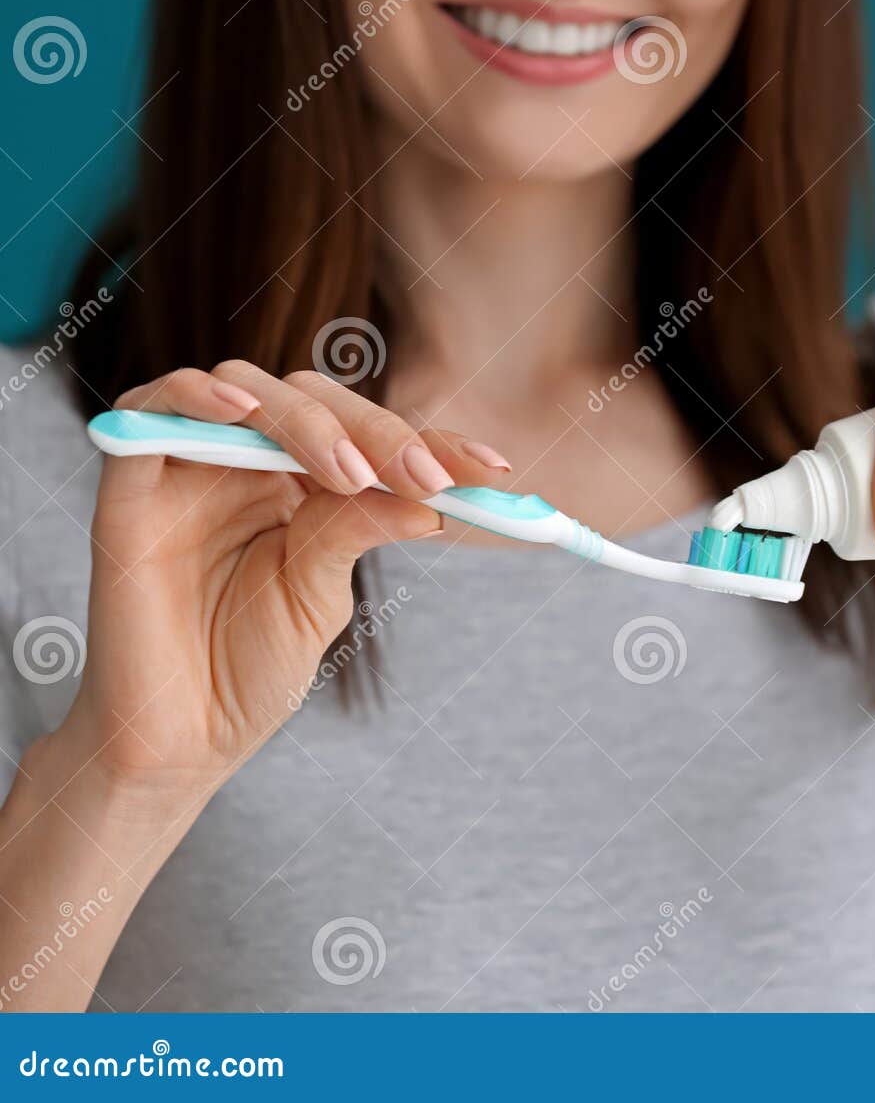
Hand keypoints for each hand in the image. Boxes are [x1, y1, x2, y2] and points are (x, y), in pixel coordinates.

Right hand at [52, 361, 514, 809]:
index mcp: (305, 484)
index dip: (433, 442)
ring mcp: (190, 466)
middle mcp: (251, 463)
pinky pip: (150, 406)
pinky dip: (196, 394)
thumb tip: (430, 494)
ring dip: (307, 419)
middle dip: (378, 431)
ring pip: (247, 389)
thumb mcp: (321, 593)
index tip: (494, 469)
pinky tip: (243, 410)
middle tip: (423, 477)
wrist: (180, 735)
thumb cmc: (249, 666)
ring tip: (350, 472)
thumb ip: (358, 529)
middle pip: (314, 398)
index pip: (372, 438)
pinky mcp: (131, 482)